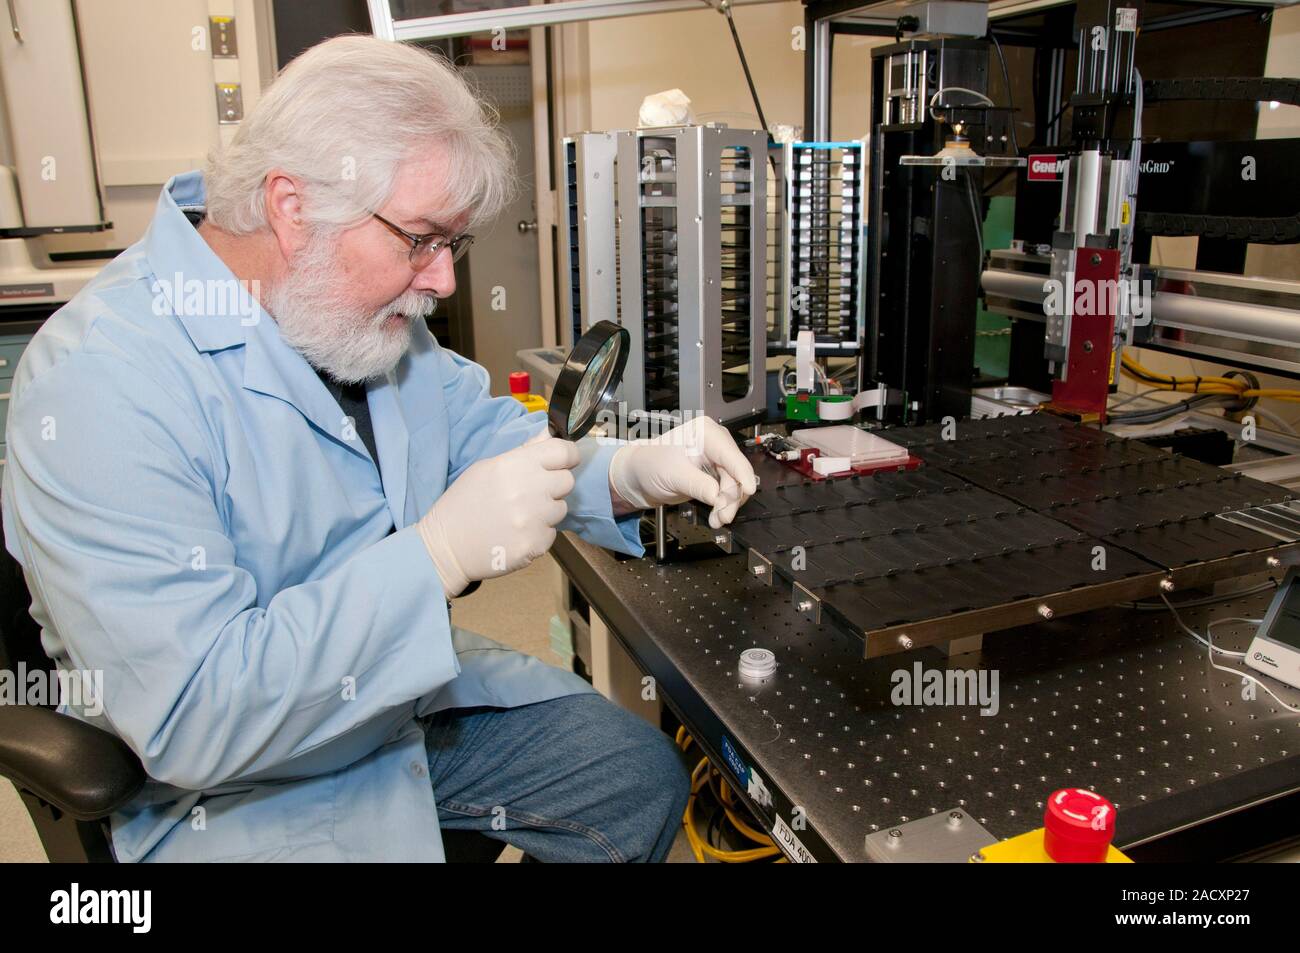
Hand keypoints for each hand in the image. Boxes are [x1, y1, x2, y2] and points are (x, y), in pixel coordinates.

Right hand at [417, 431, 578, 595]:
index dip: (568, 456)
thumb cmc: (464, 502)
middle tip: (533, 493)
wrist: (446, 545)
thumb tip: (549, 435)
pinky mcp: (535, 545)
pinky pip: (551, 534)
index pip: (563, 452)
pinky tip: (516, 533)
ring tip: (520, 515)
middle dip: (554, 485)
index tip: (565, 461)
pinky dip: (538, 534)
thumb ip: (523, 452)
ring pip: (561, 509)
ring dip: (547, 511)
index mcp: (516, 465)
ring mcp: (534, 519)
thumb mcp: (487, 467)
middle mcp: (529, 490)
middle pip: (567, 481)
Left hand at [608, 417, 756, 528]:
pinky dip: (723, 505)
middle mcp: (716, 443)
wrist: (639, 475)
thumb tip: (720, 497)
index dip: (742, 474)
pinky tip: (715, 515)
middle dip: (731, 497)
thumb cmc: (650, 464)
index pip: (731, 455)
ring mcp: (718, 459)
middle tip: (723, 516)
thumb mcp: (674, 475)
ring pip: (735, 485)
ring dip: (728, 505)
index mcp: (706, 433)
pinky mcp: (716, 474)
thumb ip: (699, 486)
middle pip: (736, 473)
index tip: (749, 490)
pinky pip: (728, 491)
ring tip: (717, 519)